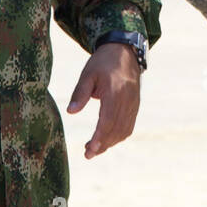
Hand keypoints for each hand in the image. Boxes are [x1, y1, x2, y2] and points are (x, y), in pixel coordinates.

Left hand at [66, 43, 140, 158]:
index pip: (108, 120)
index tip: (90, 149)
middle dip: (102, 145)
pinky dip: (118, 136)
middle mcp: (127, 100)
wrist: (125, 51)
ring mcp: (133, 103)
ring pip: (124, 130)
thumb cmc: (103, 62)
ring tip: (94, 149)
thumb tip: (71, 112)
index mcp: (115, 92)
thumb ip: (80, 93)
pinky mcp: (135, 105)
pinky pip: (129, 126)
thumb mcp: (88, 74)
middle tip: (88, 154)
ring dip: (110, 142)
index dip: (99, 137)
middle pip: (116, 129)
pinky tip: (107, 140)